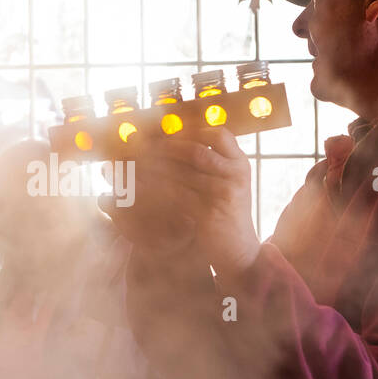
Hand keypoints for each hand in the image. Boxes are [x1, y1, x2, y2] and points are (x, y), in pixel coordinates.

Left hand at [102, 127, 258, 278]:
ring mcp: (223, 193)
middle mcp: (235, 175)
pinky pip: (177, 195)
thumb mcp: (227, 182)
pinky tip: (143, 187)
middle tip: (145, 146)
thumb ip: (211, 161)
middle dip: (167, 148)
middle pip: (196, 151)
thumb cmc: (226, 211)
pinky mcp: (209, 212)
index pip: (219, 134)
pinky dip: (158, 190)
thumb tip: (176, 138)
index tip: (170, 133)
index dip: (193, 131)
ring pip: (182, 172)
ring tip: (137, 164)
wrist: (237, 248)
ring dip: (156, 167)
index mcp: (240, 163)